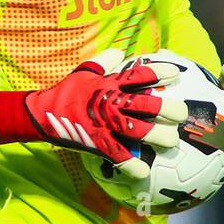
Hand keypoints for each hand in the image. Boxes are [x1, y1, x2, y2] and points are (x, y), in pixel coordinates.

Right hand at [0, 48, 187, 178]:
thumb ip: (103, 61)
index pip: (139, 74)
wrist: (41, 113)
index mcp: (110, 83)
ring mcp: (105, 123)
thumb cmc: (65, 92)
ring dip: (157, 136)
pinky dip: (131, 165)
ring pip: (138, 130)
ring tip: (171, 141)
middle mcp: (111, 102)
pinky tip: (145, 172)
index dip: (160, 72)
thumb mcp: (83, 71)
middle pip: (146, 105)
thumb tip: (120, 51)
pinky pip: (118, 155)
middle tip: (182, 113)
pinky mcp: (97, 142)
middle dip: (167, 109)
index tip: (176, 74)